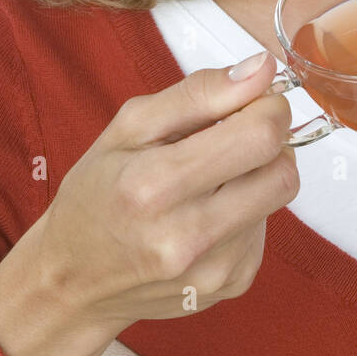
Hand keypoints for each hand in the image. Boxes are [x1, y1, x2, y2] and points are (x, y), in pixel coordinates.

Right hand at [33, 50, 297, 332]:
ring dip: (256, 175)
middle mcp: (188, 236)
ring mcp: (214, 269)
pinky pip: (265, 229)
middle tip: (235, 134)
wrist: (73, 282)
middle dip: (271, 141)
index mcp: (155, 185)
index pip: (259, 137)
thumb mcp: (128, 128)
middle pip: (283, 172)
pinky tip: (207, 213)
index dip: (268, 108)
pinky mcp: (232, 285)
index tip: (252, 101)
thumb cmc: (94, 197)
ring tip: (209, 178)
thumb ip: (198, 93)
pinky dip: (247, 210)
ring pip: (278, 198)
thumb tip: (261, 70)